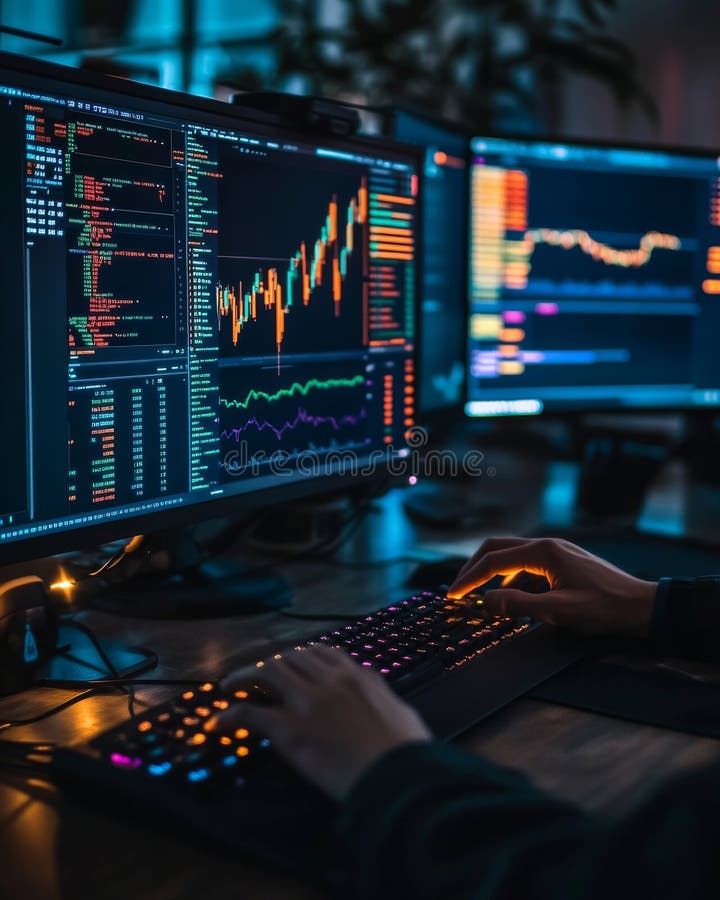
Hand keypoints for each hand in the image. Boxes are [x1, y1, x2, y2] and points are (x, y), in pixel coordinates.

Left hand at [206, 645, 430, 799]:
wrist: (397, 776)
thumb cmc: (407, 752)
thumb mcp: (402, 712)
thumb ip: (383, 698)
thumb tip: (379, 698)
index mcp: (359, 676)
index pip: (324, 652)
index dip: (303, 655)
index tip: (292, 662)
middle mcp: (331, 680)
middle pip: (292, 656)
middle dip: (271, 662)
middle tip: (258, 674)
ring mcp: (308, 701)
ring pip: (268, 671)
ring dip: (245, 676)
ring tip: (231, 685)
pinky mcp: (290, 729)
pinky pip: (250, 714)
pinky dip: (230, 716)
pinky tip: (216, 724)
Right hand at [447, 536, 656, 635]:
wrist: (641, 606)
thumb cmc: (604, 608)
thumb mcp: (559, 611)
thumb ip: (519, 605)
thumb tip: (485, 602)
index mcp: (543, 552)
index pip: (493, 560)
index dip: (469, 579)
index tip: (452, 596)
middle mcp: (546, 546)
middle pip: (497, 549)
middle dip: (474, 569)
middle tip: (458, 591)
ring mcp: (554, 553)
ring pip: (511, 559)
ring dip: (493, 577)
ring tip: (480, 600)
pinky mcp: (561, 564)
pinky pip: (527, 569)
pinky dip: (512, 582)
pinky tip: (511, 602)